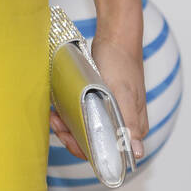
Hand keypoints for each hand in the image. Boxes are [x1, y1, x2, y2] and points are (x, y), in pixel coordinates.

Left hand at [50, 32, 148, 164]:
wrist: (115, 37)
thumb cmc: (122, 63)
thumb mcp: (123, 93)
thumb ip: (128, 123)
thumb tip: (136, 153)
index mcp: (133, 129)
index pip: (107, 153)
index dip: (85, 149)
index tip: (67, 136)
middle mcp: (122, 125)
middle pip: (94, 142)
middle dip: (72, 135)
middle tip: (56, 122)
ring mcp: (110, 113)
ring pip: (86, 129)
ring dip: (68, 125)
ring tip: (54, 114)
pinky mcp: (100, 101)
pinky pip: (83, 114)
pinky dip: (70, 113)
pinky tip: (58, 107)